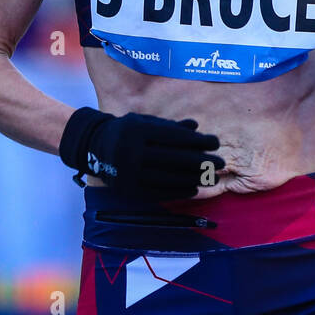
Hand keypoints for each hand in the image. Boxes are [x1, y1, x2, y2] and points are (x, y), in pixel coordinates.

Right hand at [59, 107, 225, 198]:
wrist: (94, 147)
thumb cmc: (128, 131)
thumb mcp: (146, 121)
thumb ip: (171, 126)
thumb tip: (197, 127)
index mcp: (136, 130)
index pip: (174, 137)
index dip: (198, 141)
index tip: (216, 143)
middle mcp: (131, 151)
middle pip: (174, 159)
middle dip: (201, 161)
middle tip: (221, 163)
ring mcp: (128, 172)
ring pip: (168, 178)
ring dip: (194, 179)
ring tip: (212, 177)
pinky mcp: (127, 190)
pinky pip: (158, 193)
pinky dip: (178, 191)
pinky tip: (193, 188)